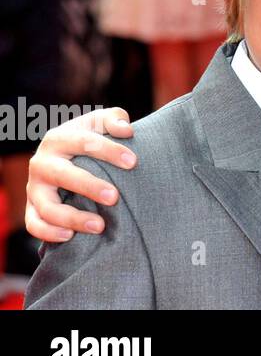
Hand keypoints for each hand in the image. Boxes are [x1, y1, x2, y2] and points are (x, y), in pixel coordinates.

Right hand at [25, 108, 137, 242]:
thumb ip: (114, 119)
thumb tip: (125, 130)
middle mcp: (42, 163)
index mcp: (58, 139)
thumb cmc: (90, 139)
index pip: (84, 142)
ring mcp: (34, 188)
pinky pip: (34, 225)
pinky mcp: (31, 208)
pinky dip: (49, 233)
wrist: (67, 157)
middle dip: (89, 187)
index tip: (133, 162)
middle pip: (63, 175)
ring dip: (72, 218)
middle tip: (115, 197)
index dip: (109, 151)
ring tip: (100, 226)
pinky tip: (70, 237)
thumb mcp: (100, 123)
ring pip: (47, 207)